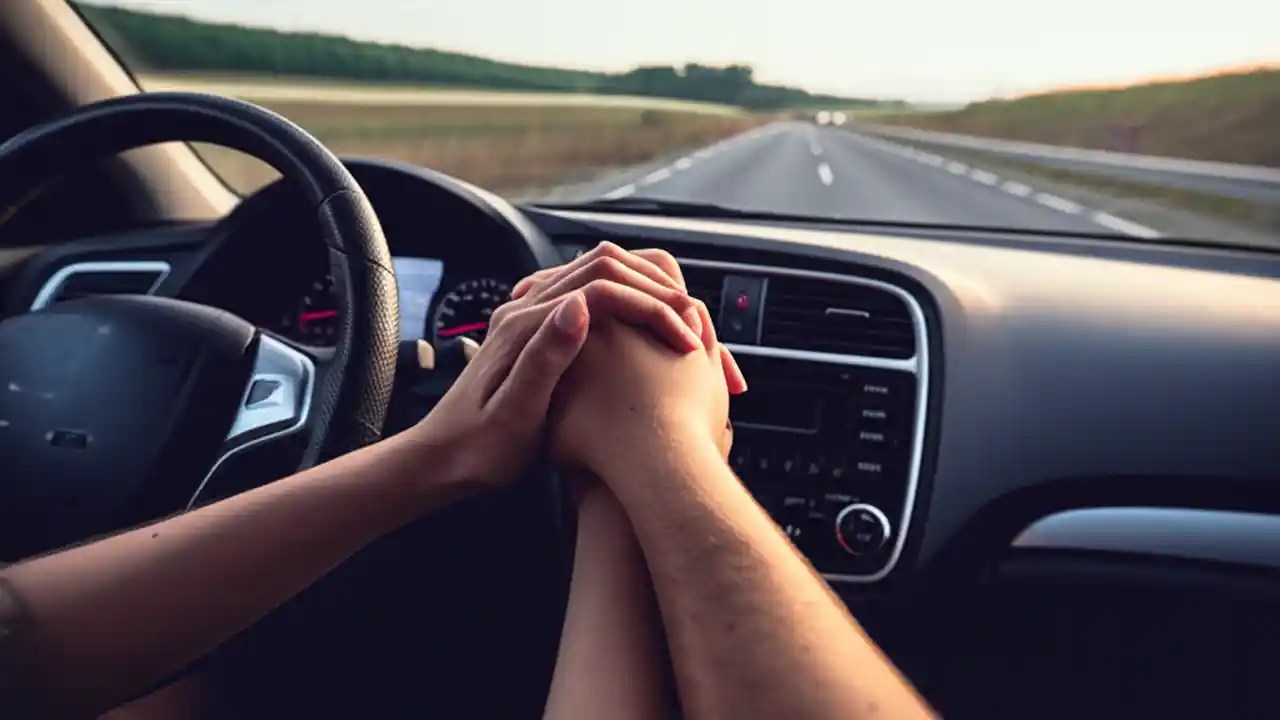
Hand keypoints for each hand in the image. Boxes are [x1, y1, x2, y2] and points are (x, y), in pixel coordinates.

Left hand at [408, 242, 718, 493]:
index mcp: (526, 327)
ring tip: (682, 327)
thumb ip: (546, 358)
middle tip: (696, 326)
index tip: (686, 340)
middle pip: (605, 267)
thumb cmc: (478, 452)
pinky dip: (626, 307)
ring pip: (599, 277)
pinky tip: (646, 337)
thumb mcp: (515, 414)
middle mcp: (526, 312)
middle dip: (658, 291)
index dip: (652, 307)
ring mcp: (529, 319)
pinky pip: (589, 299)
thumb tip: (579, 307)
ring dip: (646, 294)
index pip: (603, 287)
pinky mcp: (534, 334)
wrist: (439, 465)